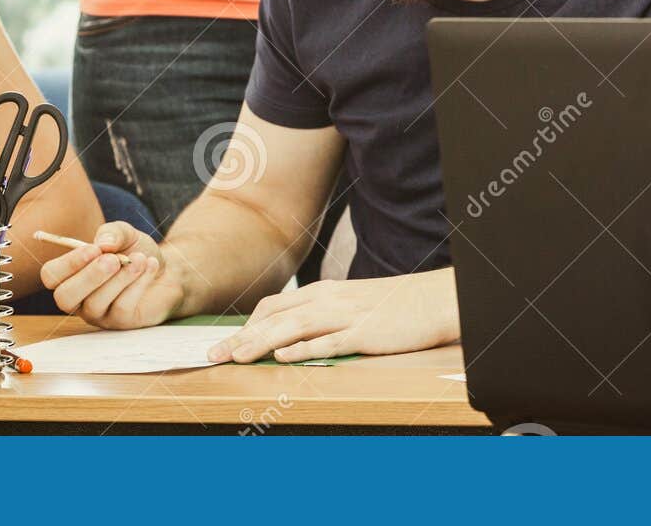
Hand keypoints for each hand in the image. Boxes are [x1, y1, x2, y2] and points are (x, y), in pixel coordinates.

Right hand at [39, 221, 180, 328]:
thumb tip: (103, 243)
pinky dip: (137, 283)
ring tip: (140, 258)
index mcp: (72, 275)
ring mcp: (99, 314)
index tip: (93, 249)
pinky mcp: (121, 322)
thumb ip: (113, 233)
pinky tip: (150, 266)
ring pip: (95, 303)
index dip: (68, 263)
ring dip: (119, 278)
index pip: (52, 276)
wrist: (169, 271)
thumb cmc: (137, 253)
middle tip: (113, 259)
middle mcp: (80, 298)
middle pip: (65, 297)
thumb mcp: (126, 235)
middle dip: (88, 276)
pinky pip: (121, 307)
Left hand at [207, 269, 459, 363]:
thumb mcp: (354, 302)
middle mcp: (330, 299)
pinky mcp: (366, 333)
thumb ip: (325, 314)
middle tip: (214, 355)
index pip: (275, 305)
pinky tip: (284, 358)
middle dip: (242, 337)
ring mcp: (348, 315)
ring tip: (237, 357)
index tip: (227, 343)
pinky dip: (304, 349)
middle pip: (276, 316)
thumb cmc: (396, 305)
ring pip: (295, 327)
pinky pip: (330, 341)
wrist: (436, 300)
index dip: (247, 324)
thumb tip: (296, 333)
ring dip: (262, 343)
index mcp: (325, 291)